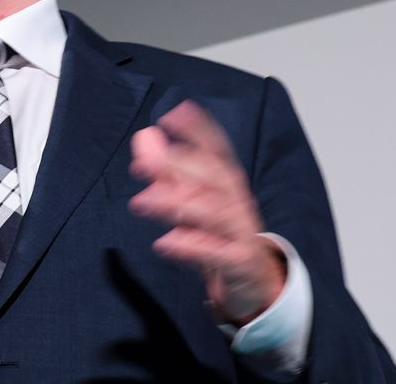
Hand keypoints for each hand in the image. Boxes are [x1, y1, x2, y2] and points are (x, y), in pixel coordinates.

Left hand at [128, 100, 286, 323]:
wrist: (254, 281)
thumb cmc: (217, 232)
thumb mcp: (194, 200)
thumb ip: (168, 170)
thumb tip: (144, 136)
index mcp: (227, 183)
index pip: (216, 150)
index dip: (198, 131)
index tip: (171, 115)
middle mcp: (236, 202)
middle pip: (212, 179)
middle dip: (179, 167)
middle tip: (141, 164)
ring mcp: (240, 232)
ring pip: (212, 213)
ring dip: (176, 205)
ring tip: (143, 202)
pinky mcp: (238, 263)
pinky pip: (216, 253)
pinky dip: (191, 246)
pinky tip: (164, 243)